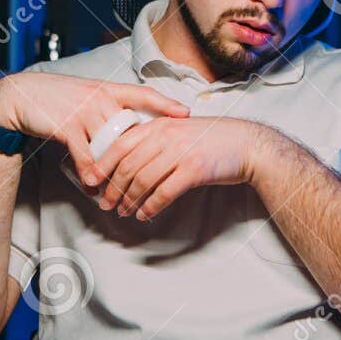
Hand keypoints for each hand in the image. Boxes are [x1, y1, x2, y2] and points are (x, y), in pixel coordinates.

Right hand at [0, 73, 190, 186]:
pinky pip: (87, 157)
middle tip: (157, 172)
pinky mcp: (68, 128)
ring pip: (111, 147)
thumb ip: (107, 109)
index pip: (143, 94)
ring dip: (118, 173)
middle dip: (143, 153)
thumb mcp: (86, 95)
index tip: (187, 114)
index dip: (166, 104)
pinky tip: (95, 188)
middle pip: (131, 130)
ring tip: (124, 192)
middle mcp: (100, 99)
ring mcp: (84, 113)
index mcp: (107, 90)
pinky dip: (92, 175)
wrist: (21, 96)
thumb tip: (129, 129)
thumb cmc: (57, 98)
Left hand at [92, 117, 271, 219]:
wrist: (247, 144)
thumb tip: (129, 161)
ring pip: (143, 180)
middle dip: (112, 188)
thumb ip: (155, 140)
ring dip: (129, 200)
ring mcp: (180, 152)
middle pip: (128, 165)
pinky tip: (145, 214)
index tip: (93, 181)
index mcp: (159, 124)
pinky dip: (151, 206)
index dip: (103, 164)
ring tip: (124, 212)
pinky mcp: (193, 170)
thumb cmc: (213, 140)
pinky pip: (164, 192)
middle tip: (105, 203)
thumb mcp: (180, 131)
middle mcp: (166, 136)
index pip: (121, 144)